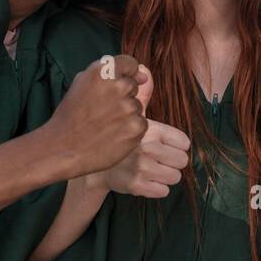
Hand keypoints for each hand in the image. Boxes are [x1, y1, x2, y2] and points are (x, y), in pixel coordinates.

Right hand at [41, 54, 148, 177]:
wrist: (62, 149)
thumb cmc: (71, 116)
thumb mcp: (82, 84)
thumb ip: (110, 73)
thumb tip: (144, 75)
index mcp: (103, 71)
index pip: (130, 63)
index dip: (123, 75)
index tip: (113, 88)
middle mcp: (119, 86)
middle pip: (134, 85)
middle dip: (122, 96)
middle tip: (101, 111)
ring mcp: (129, 107)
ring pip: (137, 106)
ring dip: (126, 114)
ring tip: (104, 124)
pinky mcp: (136, 127)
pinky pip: (141, 123)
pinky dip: (130, 130)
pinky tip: (112, 135)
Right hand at [86, 69, 190, 197]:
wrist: (76, 153)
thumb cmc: (102, 127)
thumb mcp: (120, 104)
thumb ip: (141, 93)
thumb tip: (146, 69)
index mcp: (149, 127)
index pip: (184, 142)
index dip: (178, 145)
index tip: (168, 146)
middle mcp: (147, 147)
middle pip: (183, 160)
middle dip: (173, 161)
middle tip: (160, 160)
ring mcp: (141, 167)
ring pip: (175, 177)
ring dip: (166, 175)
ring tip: (153, 170)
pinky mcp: (134, 185)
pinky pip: (162, 191)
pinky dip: (156, 188)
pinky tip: (145, 180)